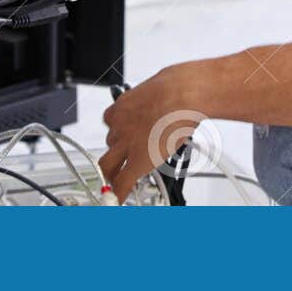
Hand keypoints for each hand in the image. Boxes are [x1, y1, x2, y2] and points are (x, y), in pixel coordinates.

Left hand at [99, 64, 207, 201]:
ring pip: (109, 164)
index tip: (121, 140)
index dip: (118, 134)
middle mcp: (119, 125)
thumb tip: (160, 103)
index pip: (112, 123)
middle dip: (110, 155)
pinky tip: (117, 202)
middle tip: (113, 165)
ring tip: (119, 180)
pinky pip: (123, 182)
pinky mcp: (138, 160)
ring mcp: (126, 143)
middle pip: (108, 144)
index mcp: (122, 106)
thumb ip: (152, 103)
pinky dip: (119, 194)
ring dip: (115, 172)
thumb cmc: (176, 88)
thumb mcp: (156, 90)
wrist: (183, 95)